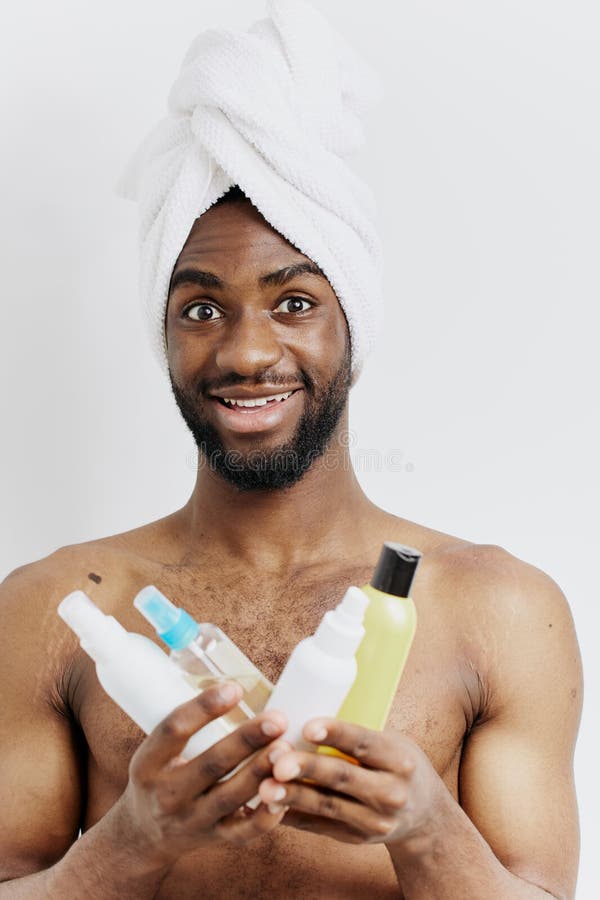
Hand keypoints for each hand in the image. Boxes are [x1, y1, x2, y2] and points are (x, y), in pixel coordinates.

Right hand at [114, 681, 291, 865]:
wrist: (143, 835)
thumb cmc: (160, 776)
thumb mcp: (157, 750)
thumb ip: (190, 724)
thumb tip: (238, 683)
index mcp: (149, 762)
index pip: (173, 729)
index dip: (204, 708)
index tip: (235, 687)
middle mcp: (167, 793)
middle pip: (210, 764)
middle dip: (246, 740)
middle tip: (277, 718)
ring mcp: (190, 820)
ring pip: (229, 797)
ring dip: (260, 772)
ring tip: (287, 748)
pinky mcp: (212, 839)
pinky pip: (242, 833)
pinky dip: (266, 816)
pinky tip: (287, 792)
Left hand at [258, 718, 440, 846]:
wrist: (425, 817)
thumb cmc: (396, 766)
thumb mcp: (391, 744)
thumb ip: (356, 737)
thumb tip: (303, 714)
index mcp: (399, 759)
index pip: (364, 743)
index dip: (336, 734)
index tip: (307, 726)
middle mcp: (391, 792)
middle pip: (342, 777)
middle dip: (307, 768)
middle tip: (276, 760)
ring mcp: (375, 821)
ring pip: (327, 806)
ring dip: (293, 796)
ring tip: (264, 788)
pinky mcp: (357, 840)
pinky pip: (320, 827)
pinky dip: (293, 816)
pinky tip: (268, 806)